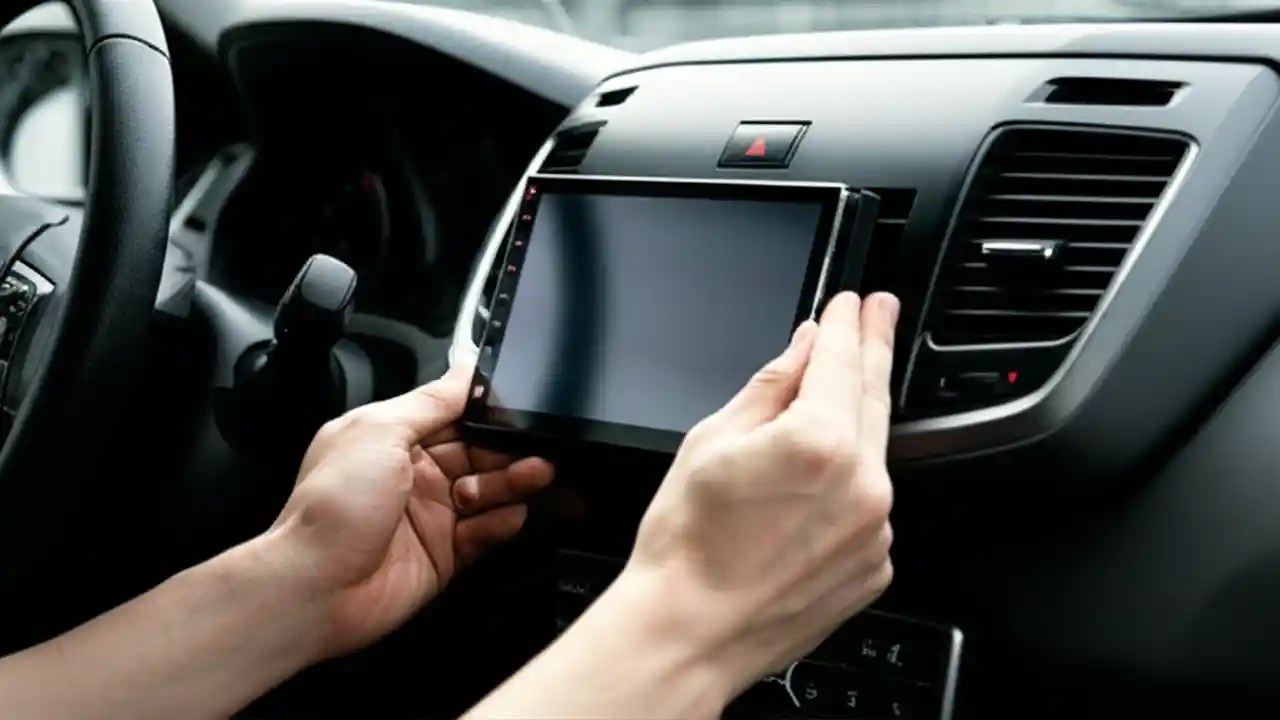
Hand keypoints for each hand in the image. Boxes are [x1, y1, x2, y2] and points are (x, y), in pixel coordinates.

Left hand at [268, 363, 554, 657]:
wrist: (315, 587)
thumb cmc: (331, 507)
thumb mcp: (378, 431)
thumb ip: (429, 402)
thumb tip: (465, 371)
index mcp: (392, 437)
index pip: (454, 415)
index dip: (489, 412)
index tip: (522, 410)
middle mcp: (413, 474)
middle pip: (479, 452)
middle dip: (510, 448)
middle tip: (539, 448)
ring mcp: (430, 514)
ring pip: (488, 491)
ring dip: (515, 482)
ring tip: (538, 475)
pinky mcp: (444, 554)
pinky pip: (485, 532)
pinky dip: (502, 523)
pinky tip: (512, 515)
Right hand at [618, 292, 898, 696]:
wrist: (689, 632)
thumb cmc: (687, 545)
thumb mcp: (712, 440)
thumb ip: (770, 386)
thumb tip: (803, 348)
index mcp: (819, 442)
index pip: (844, 360)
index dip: (848, 323)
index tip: (853, 303)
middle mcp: (862, 483)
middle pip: (874, 397)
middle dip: (875, 348)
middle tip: (879, 313)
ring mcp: (874, 529)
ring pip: (873, 453)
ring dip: (854, 423)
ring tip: (825, 408)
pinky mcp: (874, 564)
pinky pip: (869, 505)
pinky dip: (849, 484)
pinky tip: (810, 490)